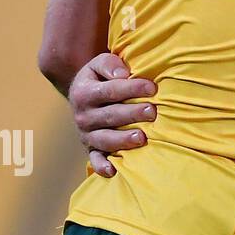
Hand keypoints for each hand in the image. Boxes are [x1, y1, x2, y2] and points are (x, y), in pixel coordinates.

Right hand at [68, 52, 156, 176]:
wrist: (84, 95)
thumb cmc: (101, 77)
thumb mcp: (100, 64)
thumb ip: (111, 65)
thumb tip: (124, 74)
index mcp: (83, 92)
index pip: (110, 90)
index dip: (132, 88)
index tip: (152, 88)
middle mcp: (82, 115)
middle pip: (110, 115)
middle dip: (132, 114)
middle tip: (152, 112)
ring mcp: (86, 134)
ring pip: (104, 139)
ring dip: (123, 139)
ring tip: (142, 137)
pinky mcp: (91, 148)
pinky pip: (95, 159)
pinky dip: (102, 166)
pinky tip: (113, 171)